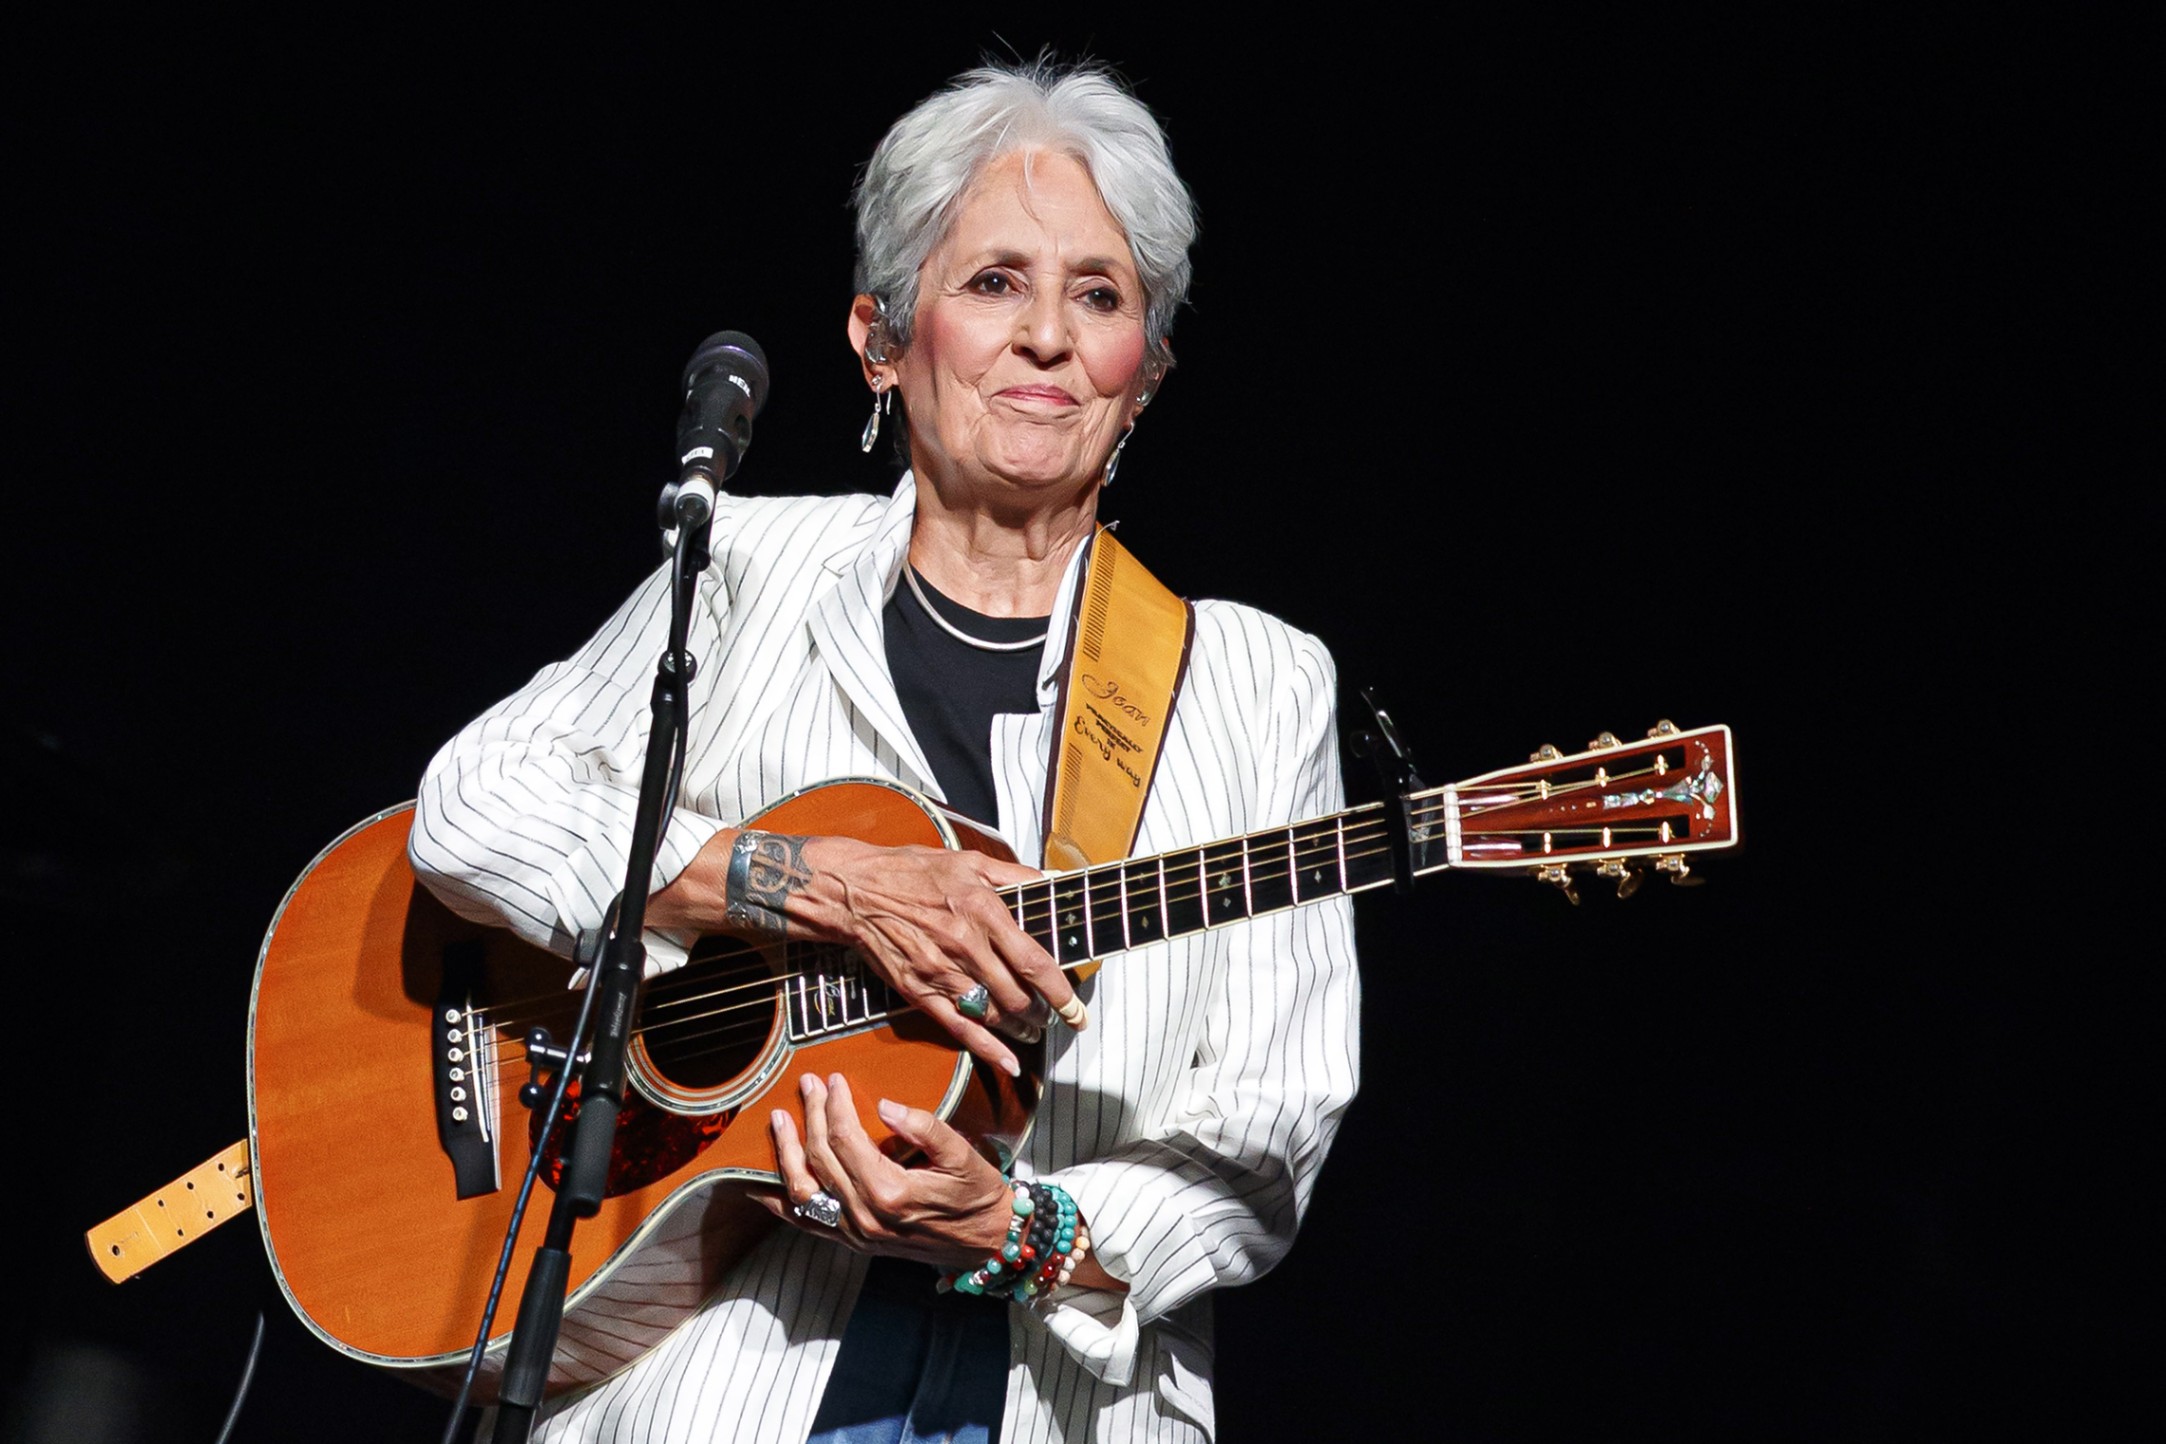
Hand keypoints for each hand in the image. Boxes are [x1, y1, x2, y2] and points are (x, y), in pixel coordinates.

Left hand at [756, 1072, 1011, 1267]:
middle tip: (807, 1085)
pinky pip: (806, 1223)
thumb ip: (925, 1127)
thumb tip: (885, 1105)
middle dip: (810, 1116)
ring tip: (778, 1121)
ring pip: (803, 1190)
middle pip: (821, 1158)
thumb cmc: (978, 1196)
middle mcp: (866, 1216)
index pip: (846, 1139)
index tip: (834, 1079)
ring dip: (786, 1153)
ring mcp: (855, 1234)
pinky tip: (760, 1184)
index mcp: (891, 1192)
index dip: (835, 1105)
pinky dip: (779, 1203)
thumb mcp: (962, 1155)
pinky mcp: (853, 1242)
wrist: (988, 1244)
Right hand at [799, 837, 1076, 1075]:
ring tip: (1033, 1030)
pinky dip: (987, 1048)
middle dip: (1042, 1013)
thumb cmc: (911, 871)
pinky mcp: (919, 991)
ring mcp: (941, 972)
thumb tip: (1052, 881)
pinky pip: (959, 1028)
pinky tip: (1007, 1061)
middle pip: (1017, 995)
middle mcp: (965, 945)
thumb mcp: (968, 859)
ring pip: (993, 1013)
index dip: (1061, 992)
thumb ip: (1014, 874)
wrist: (854, 890)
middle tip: (1054, 1018)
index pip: (1034, 962)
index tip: (1076, 1009)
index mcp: (983, 911)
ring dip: (1020, 1028)